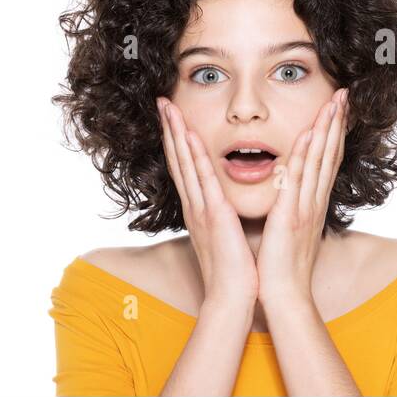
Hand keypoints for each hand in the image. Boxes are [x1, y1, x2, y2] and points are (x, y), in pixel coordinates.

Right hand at [157, 97, 258, 313]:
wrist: (232, 295)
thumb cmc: (233, 270)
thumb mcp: (225, 235)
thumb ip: (222, 216)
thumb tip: (226, 204)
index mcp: (198, 209)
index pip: (185, 167)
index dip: (177, 141)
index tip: (173, 117)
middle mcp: (194, 205)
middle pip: (178, 158)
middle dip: (170, 128)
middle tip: (163, 101)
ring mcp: (201, 208)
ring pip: (185, 162)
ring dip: (176, 133)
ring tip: (169, 107)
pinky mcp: (214, 214)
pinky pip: (203, 179)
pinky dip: (194, 156)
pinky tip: (189, 135)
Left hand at [257, 88, 348, 309]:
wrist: (283, 294)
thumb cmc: (280, 266)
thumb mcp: (288, 230)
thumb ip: (289, 209)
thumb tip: (285, 196)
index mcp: (311, 204)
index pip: (325, 162)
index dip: (332, 135)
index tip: (337, 110)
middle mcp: (313, 201)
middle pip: (329, 154)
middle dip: (336, 123)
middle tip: (344, 94)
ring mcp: (305, 207)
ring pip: (319, 161)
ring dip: (326, 130)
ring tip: (334, 102)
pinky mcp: (291, 216)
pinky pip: (299, 180)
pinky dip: (305, 156)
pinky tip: (309, 135)